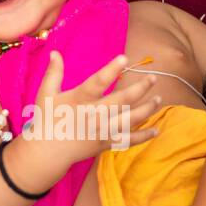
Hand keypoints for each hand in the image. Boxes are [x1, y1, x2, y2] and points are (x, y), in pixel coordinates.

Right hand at [23, 52, 162, 163]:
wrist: (47, 153)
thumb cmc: (47, 120)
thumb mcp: (46, 94)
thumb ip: (53, 73)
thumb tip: (55, 52)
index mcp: (79, 99)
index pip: (97, 82)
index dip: (111, 70)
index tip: (125, 58)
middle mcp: (93, 114)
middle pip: (122, 100)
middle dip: (140, 88)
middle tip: (153, 78)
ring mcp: (101, 130)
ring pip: (130, 119)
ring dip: (147, 109)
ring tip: (159, 99)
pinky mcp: (105, 143)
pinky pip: (128, 140)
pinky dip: (143, 136)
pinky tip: (156, 129)